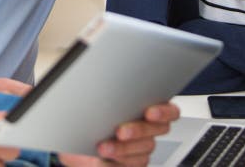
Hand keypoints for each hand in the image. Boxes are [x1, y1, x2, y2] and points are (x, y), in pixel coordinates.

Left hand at [59, 102, 180, 166]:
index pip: (170, 111)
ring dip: (123, 150)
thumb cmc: (86, 119)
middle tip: (120, 130)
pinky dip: (114, 163)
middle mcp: (147, 131)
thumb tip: (104, 87)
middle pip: (157, 131)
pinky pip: (129, 166)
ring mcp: (140, 151)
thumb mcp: (93, 101)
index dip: (164, 112)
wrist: (74, 141)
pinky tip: (102, 158)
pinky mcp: (130, 166)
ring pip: (143, 151)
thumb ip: (107, 95)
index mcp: (145, 109)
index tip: (149, 112)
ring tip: (104, 147)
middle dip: (138, 131)